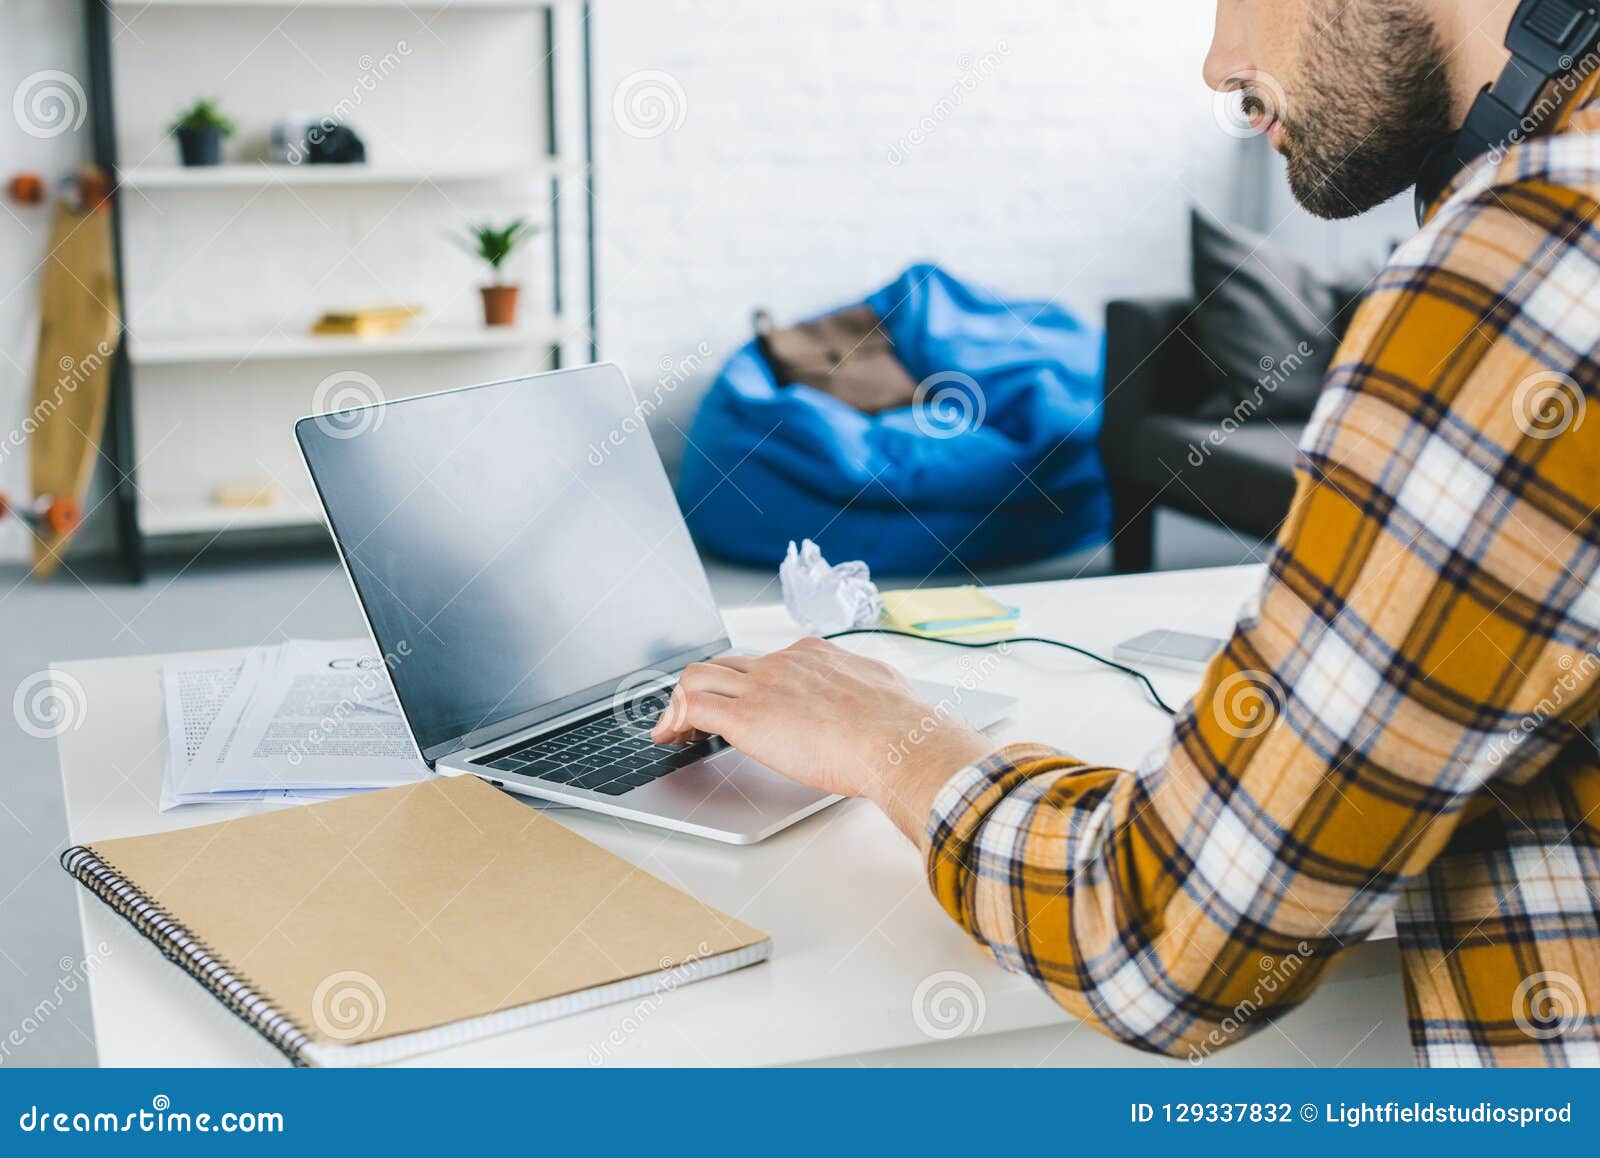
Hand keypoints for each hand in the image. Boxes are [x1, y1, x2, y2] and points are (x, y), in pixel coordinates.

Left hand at [652, 638, 995, 843]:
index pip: (767, 660)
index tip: (746, 700)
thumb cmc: (900, 728)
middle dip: (709, 687)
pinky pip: (692, 704)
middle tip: (698, 716)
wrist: (897, 741)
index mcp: (816, 656)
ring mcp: (762, 685)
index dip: (748, 682)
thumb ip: (863, 689)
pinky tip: (669, 737)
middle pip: (726, 663)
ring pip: (699, 676)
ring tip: (676, 728)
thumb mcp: (882, 690)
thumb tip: (871, 700)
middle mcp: (784, 662)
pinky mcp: (745, 715)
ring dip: (682, 702)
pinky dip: (673, 718)